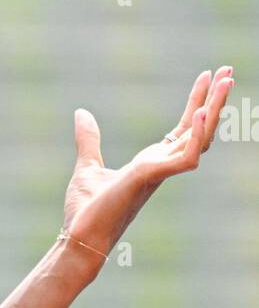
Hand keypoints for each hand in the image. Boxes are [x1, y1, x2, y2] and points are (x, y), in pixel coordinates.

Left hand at [61, 66, 233, 265]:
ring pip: (201, 139)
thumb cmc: (86, 211)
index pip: (184, 128)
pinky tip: (200, 113)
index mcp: (152, 162)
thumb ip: (89, 139)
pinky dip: (196, 136)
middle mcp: (162, 166)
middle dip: (216, 100)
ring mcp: (161, 172)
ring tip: (225, 80)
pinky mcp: (152, 178)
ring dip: (214, 110)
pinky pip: (186, 157)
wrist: (79, 237)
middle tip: (228, 69)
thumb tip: (81, 113)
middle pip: (200, 129)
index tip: (206, 76)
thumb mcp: (88, 166)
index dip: (197, 102)